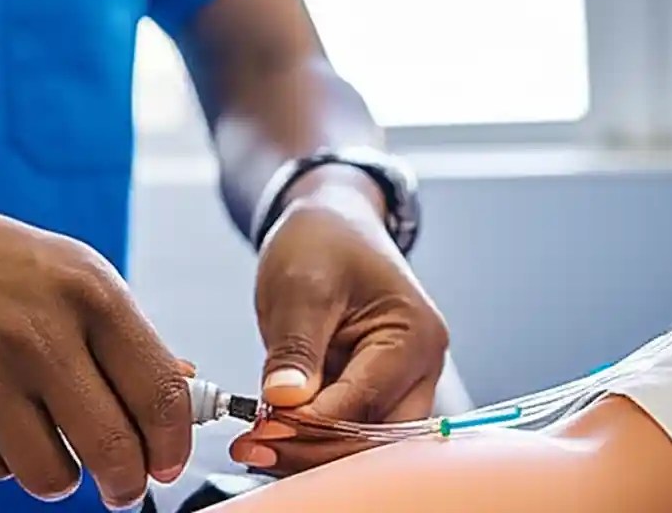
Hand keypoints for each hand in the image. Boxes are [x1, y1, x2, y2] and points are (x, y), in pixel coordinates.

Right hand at [0, 197, 191, 509]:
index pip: (159, 394)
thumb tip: (186, 398)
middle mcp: (40, 333)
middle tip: (123, 486)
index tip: (168, 463)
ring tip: (57, 446)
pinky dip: (8, 458)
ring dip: (64, 477)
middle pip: (111, 449)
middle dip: (127, 484)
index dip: (173, 445)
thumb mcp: (81, 276)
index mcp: (91, 294)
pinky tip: (1, 416)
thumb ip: (133, 340)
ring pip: (50, 476)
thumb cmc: (8, 267)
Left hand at [230, 171, 447, 473]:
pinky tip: (269, 436)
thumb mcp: (301, 286)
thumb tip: (285, 401)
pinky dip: (310, 436)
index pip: (363, 401)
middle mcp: (419, 367)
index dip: (310, 424)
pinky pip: (347, 426)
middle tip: (251, 448)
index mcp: (414, 336)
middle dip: (311, 449)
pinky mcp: (373, 390)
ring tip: (253, 446)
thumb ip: (296, 347)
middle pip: (372, 435)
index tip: (261, 430)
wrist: (331, 222)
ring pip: (360, 440)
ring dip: (308, 449)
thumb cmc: (324, 240)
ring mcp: (400, 382)